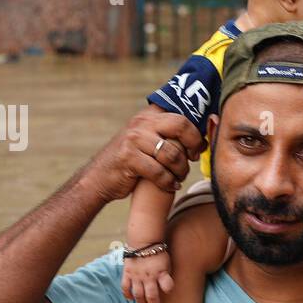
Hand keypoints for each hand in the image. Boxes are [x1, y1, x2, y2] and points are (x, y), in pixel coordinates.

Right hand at [82, 107, 203, 202]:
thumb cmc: (131, 161)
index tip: (199, 147)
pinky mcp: (128, 158)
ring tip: (179, 177)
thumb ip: (169, 135)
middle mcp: (141, 123)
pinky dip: (168, 182)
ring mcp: (134, 140)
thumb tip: (203, 138)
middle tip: (192, 159)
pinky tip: (170, 186)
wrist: (99, 177)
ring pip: (172, 154)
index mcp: (149, 116)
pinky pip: (159, 171)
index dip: (196, 133)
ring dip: (181, 170)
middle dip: (193, 145)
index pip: (182, 116)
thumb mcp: (147, 139)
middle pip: (181, 126)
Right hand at [121, 251, 173, 302]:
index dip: (169, 291)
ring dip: (141, 301)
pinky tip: (130, 298)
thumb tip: (169, 285)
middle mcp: (149, 276)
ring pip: (138, 294)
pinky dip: (127, 294)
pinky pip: (125, 287)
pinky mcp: (127, 273)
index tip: (168, 293)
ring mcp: (137, 276)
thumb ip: (167, 274)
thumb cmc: (158, 252)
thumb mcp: (167, 262)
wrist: (143, 241)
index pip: (167, 286)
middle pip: (151, 296)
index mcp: (161, 273)